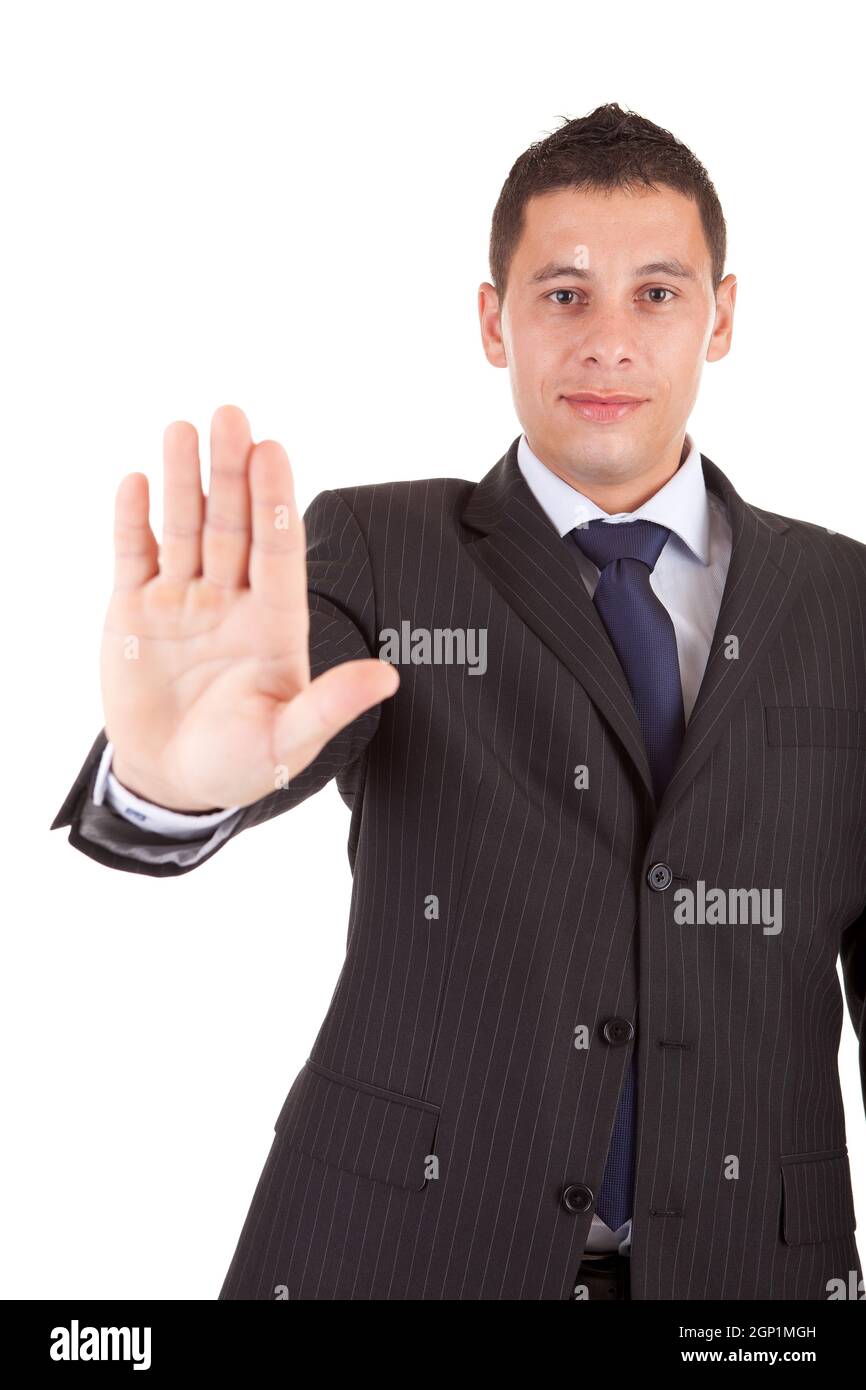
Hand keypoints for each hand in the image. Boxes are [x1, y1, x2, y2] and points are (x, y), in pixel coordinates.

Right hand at [100, 404, 397, 810]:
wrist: (171, 782)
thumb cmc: (239, 765)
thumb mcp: (288, 742)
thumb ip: (331, 705)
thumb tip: (389, 677)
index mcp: (274, 623)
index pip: (277, 549)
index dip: (275, 501)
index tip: (274, 450)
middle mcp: (230, 601)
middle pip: (232, 525)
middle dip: (232, 472)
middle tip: (232, 414)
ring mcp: (182, 602)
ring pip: (184, 528)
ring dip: (184, 480)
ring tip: (183, 428)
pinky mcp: (135, 611)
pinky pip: (135, 556)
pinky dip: (133, 521)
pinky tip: (137, 481)